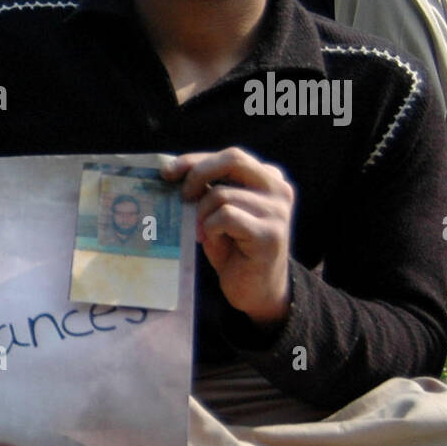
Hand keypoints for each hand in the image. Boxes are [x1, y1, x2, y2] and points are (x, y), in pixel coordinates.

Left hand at [163, 147, 293, 327]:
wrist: (254, 289)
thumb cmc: (233, 249)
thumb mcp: (218, 212)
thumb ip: (209, 190)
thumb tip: (173, 172)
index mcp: (268, 179)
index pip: (230, 156)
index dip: (195, 160)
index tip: (167, 172)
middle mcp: (279, 189)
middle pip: (233, 159)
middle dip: (198, 173)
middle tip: (182, 196)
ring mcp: (277, 211)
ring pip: (222, 194)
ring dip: (202, 215)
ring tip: (203, 233)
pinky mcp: (270, 234)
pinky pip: (225, 217)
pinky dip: (210, 228)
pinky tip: (212, 241)